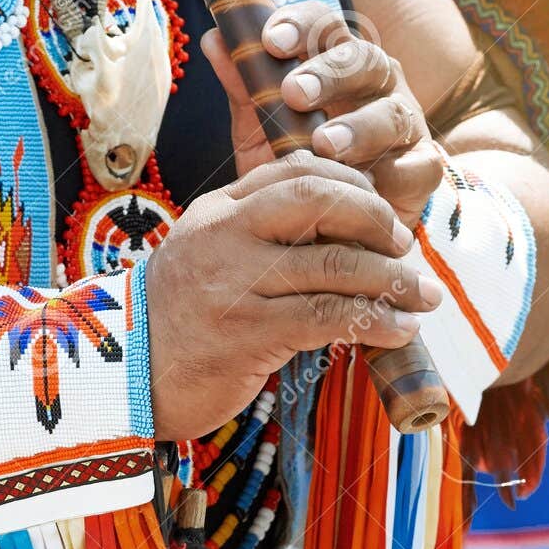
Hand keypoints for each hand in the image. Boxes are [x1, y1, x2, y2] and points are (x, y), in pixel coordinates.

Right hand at [143, 152, 442, 440]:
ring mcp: (235, 283)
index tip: (381, 211)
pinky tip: (400, 330)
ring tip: (423, 295)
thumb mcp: (208, 257)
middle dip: (377, 218)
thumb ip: (259, 235)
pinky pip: (329, 318)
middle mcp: (226, 236)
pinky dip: (376, 322)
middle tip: (406, 245)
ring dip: (393, 280)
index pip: (297, 170)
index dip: (352, 183)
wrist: (124, 378)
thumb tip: (339, 226)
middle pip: (320, 198)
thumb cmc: (178, 322)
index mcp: (219, 211)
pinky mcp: (248, 334)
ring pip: (335, 264)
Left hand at [201, 3, 443, 226]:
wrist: (323, 230)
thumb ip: (243, 88)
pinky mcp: (423, 168)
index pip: (326, 26)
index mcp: (337, 64)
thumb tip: (213, 39)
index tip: (271, 39)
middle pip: (364, 59)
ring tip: (324, 144)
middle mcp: (376, 85)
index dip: (302, 24)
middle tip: (293, 93)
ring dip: (359, 126)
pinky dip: (393, 171)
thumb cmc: (294, 166)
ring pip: (393, 111)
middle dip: (329, 73)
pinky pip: (418, 163)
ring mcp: (405, 124)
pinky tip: (366, 181)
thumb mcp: (260, 129)